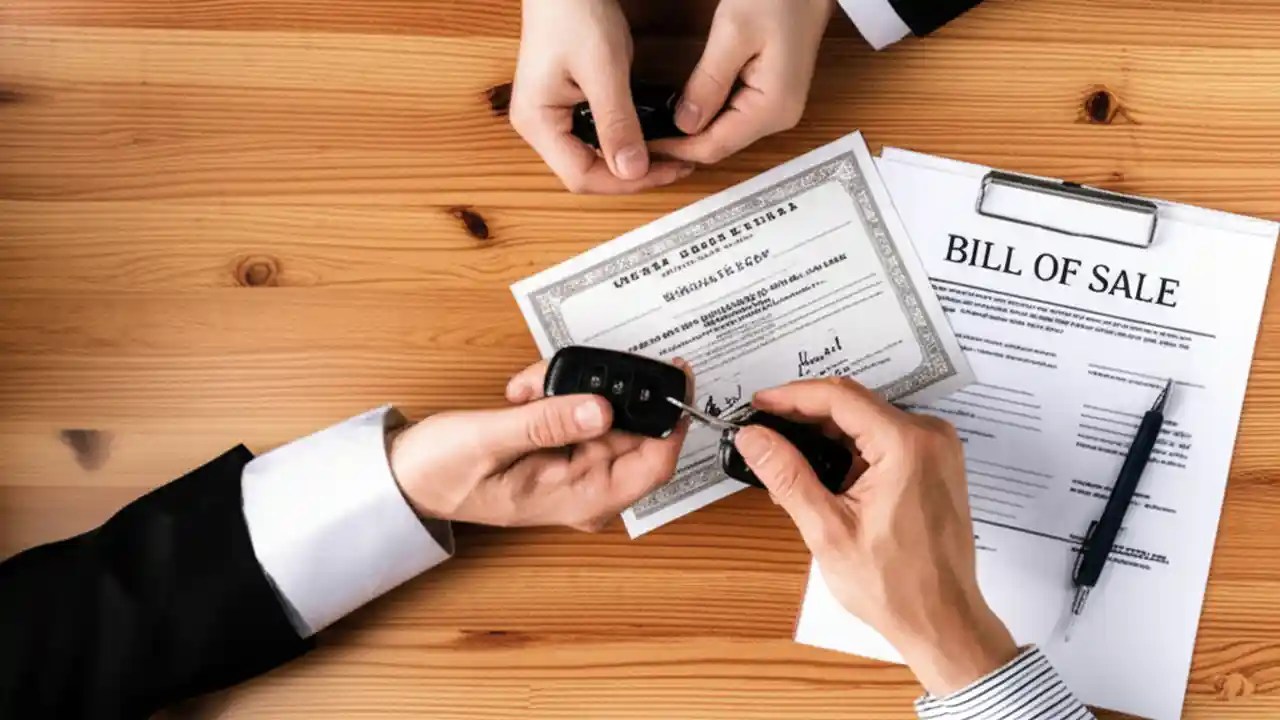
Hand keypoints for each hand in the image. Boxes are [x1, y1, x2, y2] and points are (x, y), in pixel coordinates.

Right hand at [387, 359, 690, 531]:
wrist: (409, 478)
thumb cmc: (443, 472)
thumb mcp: (493, 441)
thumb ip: (549, 423)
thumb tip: (605, 409)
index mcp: (584, 498)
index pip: (656, 462)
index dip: (672, 416)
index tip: (674, 373)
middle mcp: (591, 489)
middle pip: (632, 428)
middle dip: (599, 389)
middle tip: (546, 378)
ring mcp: (581, 471)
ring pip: (604, 411)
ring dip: (567, 386)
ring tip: (523, 388)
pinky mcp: (567, 451)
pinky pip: (582, 411)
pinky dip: (556, 392)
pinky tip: (523, 393)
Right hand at [510, 0, 694, 193]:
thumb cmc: (573, 10)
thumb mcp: (603, 69)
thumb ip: (616, 122)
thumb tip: (633, 171)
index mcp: (537, 122)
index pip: (582, 176)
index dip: (625, 182)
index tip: (665, 171)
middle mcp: (539, 127)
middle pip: (587, 173)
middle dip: (632, 176)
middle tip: (675, 167)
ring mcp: (552, 117)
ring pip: (593, 159)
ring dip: (631, 163)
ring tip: (669, 158)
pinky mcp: (567, 106)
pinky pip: (596, 138)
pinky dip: (624, 142)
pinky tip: (650, 139)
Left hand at [651, 0, 832, 164]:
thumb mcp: (733, 34)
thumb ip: (708, 82)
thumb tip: (684, 124)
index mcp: (773, 108)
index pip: (715, 146)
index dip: (676, 150)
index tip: (643, 144)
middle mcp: (780, 117)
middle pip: (721, 145)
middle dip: (682, 146)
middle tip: (644, 139)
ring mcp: (779, 108)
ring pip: (726, 134)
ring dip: (692, 135)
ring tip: (657, 129)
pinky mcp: (773, 96)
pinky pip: (735, 118)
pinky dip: (708, 119)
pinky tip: (685, 112)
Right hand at [733, 378, 1017, 695]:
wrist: (942, 619)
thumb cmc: (896, 585)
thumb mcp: (827, 529)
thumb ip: (786, 475)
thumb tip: (754, 437)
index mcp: (906, 445)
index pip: (838, 397)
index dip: (791, 396)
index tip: (759, 403)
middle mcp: (929, 437)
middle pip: (853, 404)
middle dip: (805, 415)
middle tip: (764, 431)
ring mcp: (936, 449)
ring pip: (866, 420)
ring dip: (826, 435)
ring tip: (787, 460)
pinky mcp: (934, 464)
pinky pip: (884, 439)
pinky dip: (850, 450)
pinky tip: (821, 474)